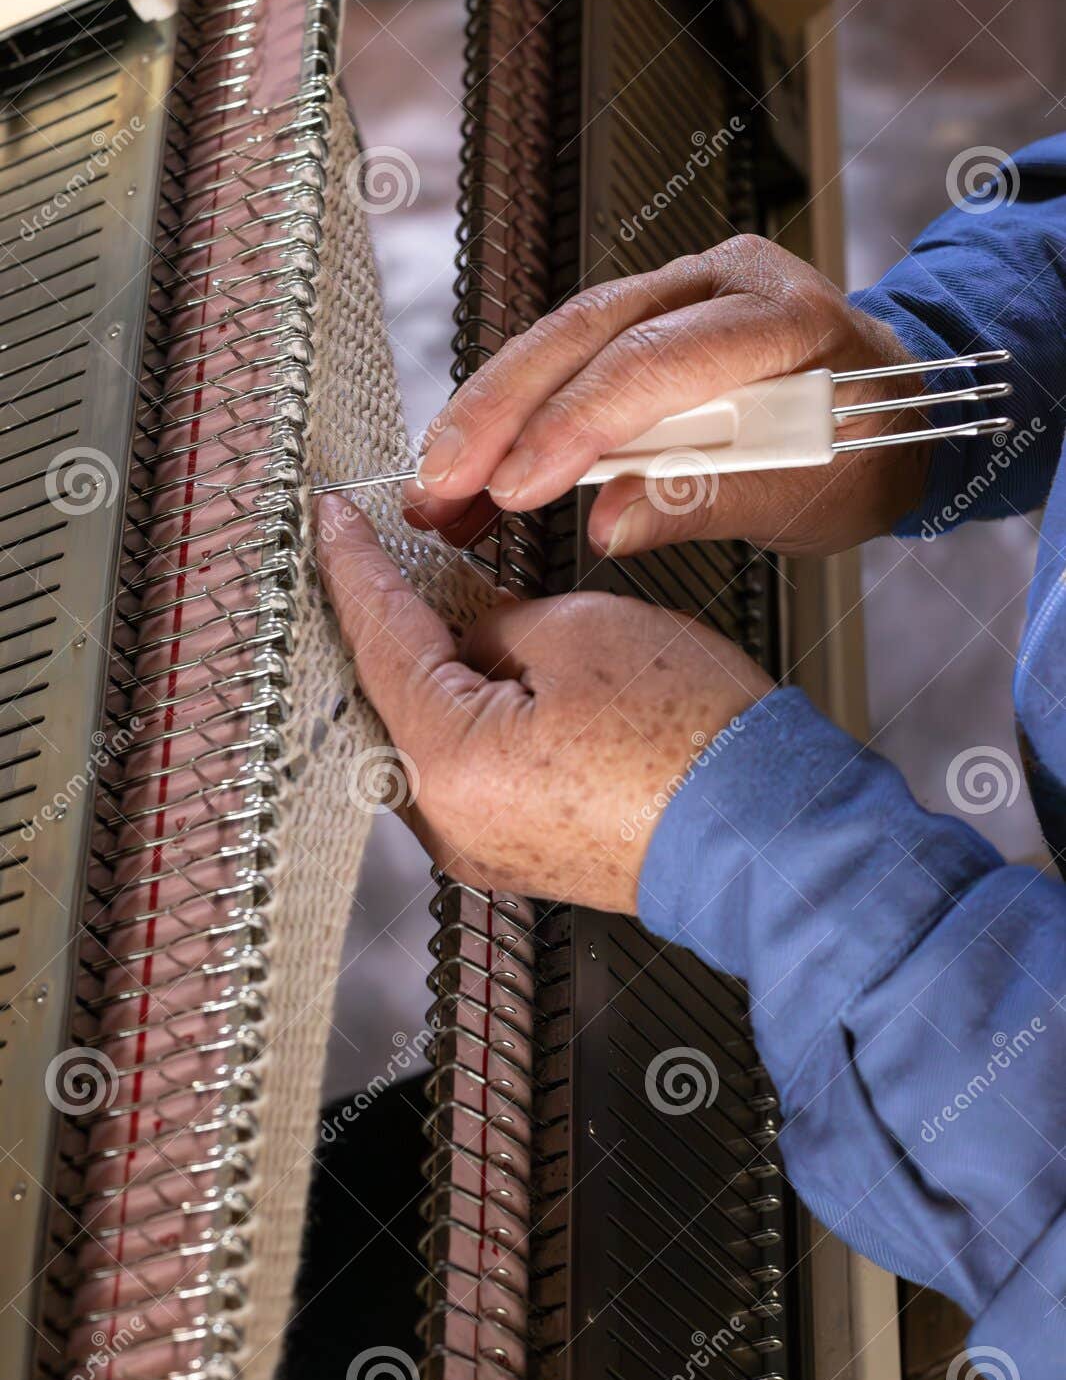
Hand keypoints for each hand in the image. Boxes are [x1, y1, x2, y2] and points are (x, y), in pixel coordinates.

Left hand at [316, 498, 772, 912]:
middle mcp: (446, 821)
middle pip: (388, 696)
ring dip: (434, 670)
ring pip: (426, 735)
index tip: (332, 523)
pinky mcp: (514, 856)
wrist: (761, 833)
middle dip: (391, 620)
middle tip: (387, 554)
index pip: (377, 638)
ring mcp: (479, 848)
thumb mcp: (578, 630)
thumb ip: (491, 623)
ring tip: (458, 610)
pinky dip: (467, 717)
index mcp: (446, 760)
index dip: (353, 566)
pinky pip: (464, 772)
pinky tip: (492, 677)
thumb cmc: (692, 741)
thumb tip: (469, 638)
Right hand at [403, 235, 926, 557]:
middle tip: (436, 485)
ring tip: (435, 489)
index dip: (571, 425)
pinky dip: (512, 416)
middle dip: (498, 412)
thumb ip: (714, 500)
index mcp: (777, 313)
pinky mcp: (644, 320)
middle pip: (584, 333)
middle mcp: (718, 281)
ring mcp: (676, 291)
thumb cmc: (867, 452)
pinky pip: (565, 360)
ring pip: (558, 340)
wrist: (893, 417)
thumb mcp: (812, 494)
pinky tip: (471, 465)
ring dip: (486, 416)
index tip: (513, 488)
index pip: (652, 360)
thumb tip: (611, 522)